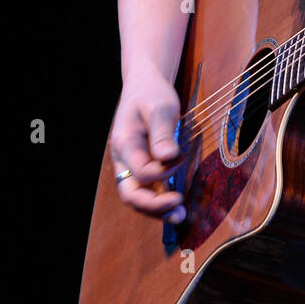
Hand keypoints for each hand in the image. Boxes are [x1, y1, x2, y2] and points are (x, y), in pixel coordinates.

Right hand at [109, 67, 186, 224]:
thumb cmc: (152, 94)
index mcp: (125, 143)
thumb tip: (168, 157)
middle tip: (179, 210)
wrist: (145, 87)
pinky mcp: (142, 167)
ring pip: (137, 197)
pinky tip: (177, 206)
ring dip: (157, 210)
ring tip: (180, 216)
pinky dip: (160, 201)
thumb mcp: (160, 107)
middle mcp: (123, 159)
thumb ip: (161, 132)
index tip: (181, 157)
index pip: (141, 171)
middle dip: (154, 206)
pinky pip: (147, 191)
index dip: (163, 172)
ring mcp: (130, 165)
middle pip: (130, 193)